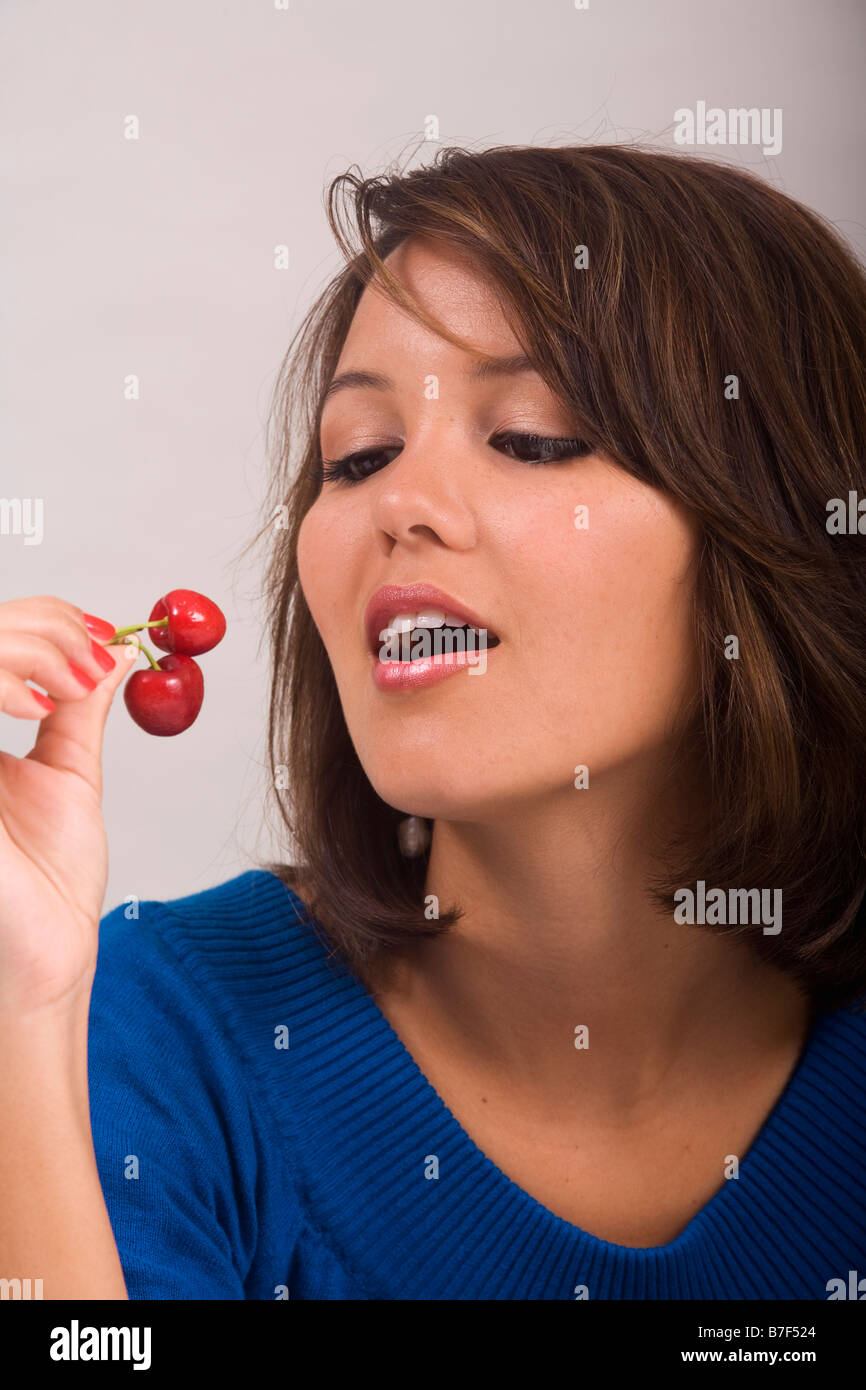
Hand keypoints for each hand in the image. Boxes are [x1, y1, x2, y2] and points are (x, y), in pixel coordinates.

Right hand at [0, 597, 135, 1015]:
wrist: (45, 954)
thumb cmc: (50, 881)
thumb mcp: (70, 773)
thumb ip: (78, 709)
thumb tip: (113, 653)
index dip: (30, 623)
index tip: (90, 629)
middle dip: (27, 630)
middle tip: (83, 646)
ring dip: (14, 652)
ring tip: (63, 682)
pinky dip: (1, 686)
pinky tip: (35, 707)